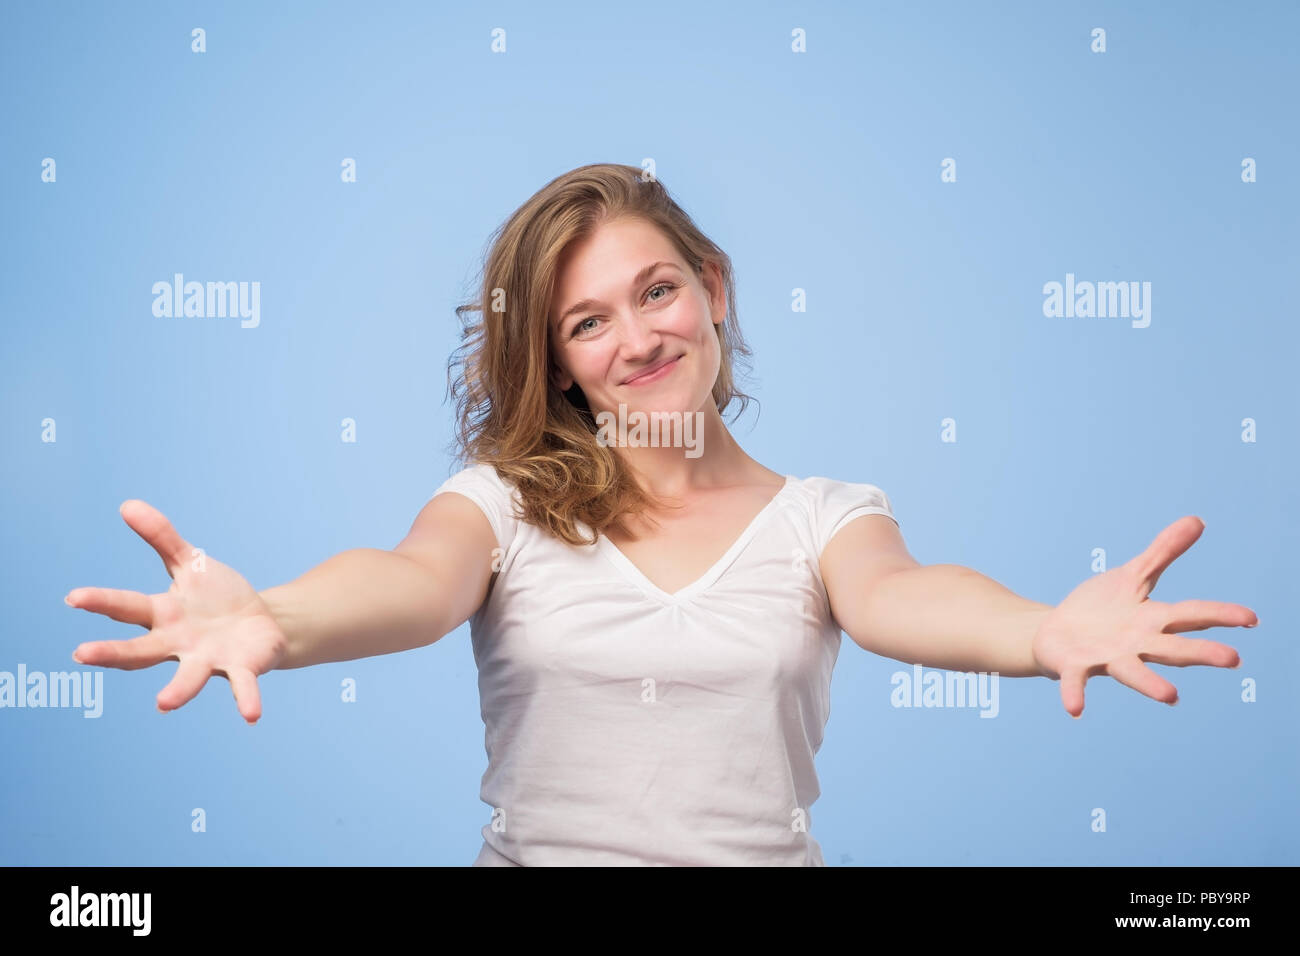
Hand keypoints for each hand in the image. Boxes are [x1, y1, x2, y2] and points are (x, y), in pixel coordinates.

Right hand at [66, 500, 286, 723]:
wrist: (261, 623)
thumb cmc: (217, 597)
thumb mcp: (191, 563)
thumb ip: (162, 537)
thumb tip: (127, 504)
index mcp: (163, 615)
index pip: (127, 607)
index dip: (101, 601)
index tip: (74, 596)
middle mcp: (179, 644)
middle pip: (141, 650)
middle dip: (112, 653)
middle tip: (82, 655)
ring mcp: (208, 660)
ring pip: (189, 677)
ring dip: (178, 690)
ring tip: (164, 704)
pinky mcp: (242, 669)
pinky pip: (244, 686)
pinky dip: (247, 700)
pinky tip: (252, 715)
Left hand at [1031, 516, 1256, 717]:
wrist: (1054, 632)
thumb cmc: (1101, 608)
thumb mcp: (1132, 575)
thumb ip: (1163, 552)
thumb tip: (1197, 520)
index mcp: (1151, 620)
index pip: (1192, 615)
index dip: (1220, 615)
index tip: (1251, 618)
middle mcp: (1136, 644)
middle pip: (1173, 648)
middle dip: (1201, 653)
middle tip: (1233, 659)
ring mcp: (1106, 657)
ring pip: (1133, 671)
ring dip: (1150, 683)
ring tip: (1171, 696)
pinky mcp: (1074, 667)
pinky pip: (1076, 682)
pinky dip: (1075, 694)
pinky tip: (1074, 709)